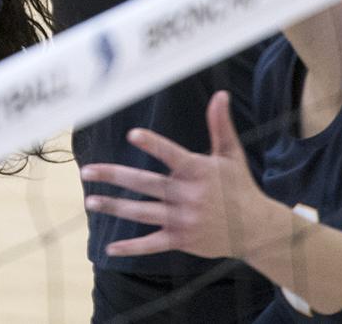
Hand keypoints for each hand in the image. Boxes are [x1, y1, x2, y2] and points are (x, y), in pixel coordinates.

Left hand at [81, 91, 264, 260]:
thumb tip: (220, 94)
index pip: (171, 155)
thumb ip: (220, 125)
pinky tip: (110, 247)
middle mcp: (187, 196)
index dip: (153, 144)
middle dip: (114, 177)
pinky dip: (131, 247)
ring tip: (90, 202)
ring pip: (142, 213)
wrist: (256, 230)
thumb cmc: (239, 187)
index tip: (132, 135)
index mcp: (198, 171)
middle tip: (86, 171)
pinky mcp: (181, 239)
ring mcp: (182, 220)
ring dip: (114, 207)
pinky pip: (152, 244)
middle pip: (145, 184)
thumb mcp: (231, 155)